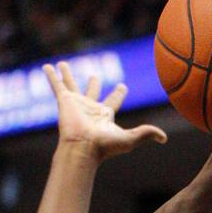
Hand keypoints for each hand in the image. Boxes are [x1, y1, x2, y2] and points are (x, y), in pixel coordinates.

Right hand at [44, 61, 166, 161]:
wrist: (83, 148)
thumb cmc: (104, 146)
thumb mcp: (130, 139)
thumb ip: (146, 134)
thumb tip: (164, 138)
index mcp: (104, 115)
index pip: (113, 101)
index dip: (119, 94)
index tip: (123, 86)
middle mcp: (89, 108)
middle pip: (92, 93)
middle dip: (94, 84)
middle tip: (95, 76)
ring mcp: (76, 105)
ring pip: (71, 85)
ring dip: (67, 75)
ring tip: (63, 64)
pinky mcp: (64, 102)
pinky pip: (57, 86)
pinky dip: (52, 76)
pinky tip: (47, 67)